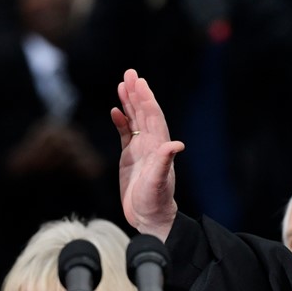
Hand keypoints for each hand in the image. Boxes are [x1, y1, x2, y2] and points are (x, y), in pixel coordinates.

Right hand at [111, 68, 183, 241]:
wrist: (149, 217)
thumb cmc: (155, 202)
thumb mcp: (159, 183)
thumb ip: (165, 163)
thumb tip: (176, 144)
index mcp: (159, 146)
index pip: (152, 116)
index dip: (146, 99)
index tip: (138, 82)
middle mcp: (151, 144)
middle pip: (144, 112)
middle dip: (137, 93)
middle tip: (129, 73)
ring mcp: (141, 150)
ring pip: (135, 120)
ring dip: (129, 103)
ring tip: (122, 84)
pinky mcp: (130, 157)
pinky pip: (125, 134)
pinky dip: (121, 121)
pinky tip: (115, 111)